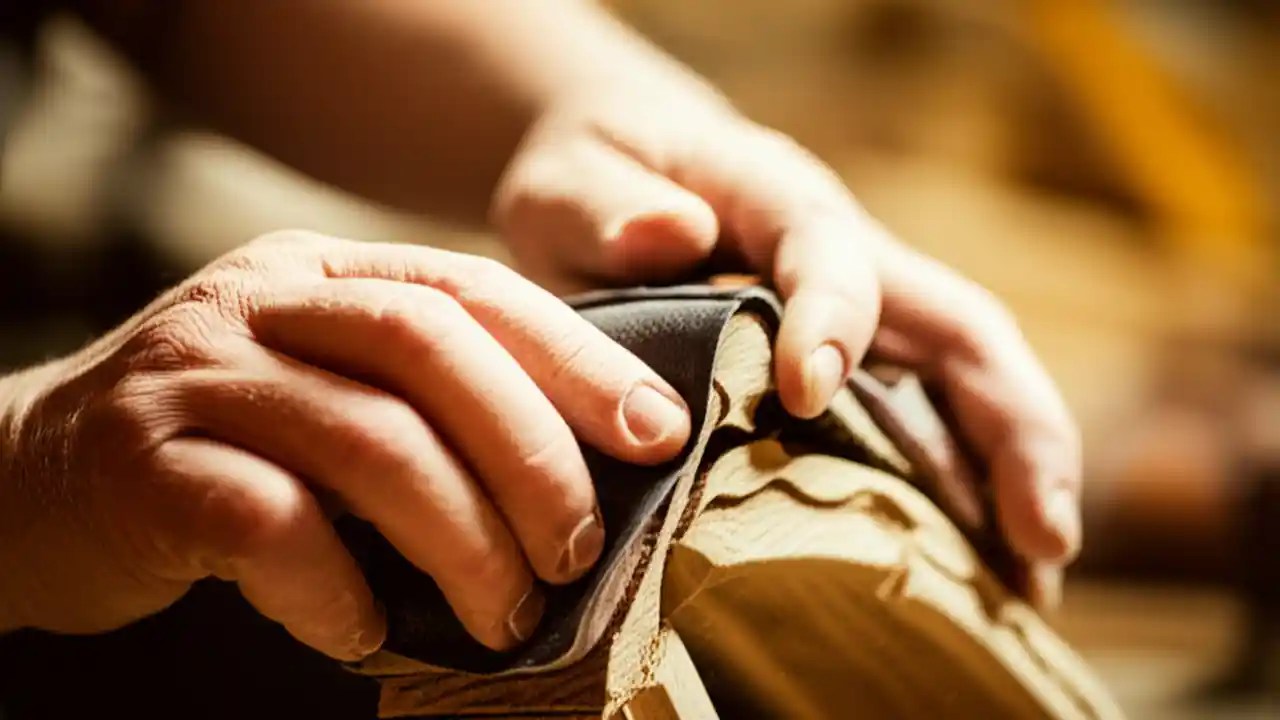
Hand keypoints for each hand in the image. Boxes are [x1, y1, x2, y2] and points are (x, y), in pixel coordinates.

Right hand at [0, 232, 690, 657]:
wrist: (37, 479)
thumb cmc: (230, 446)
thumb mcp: (330, 389)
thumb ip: (429, 399)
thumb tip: (590, 464)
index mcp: (327, 270)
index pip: (473, 291)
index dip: (577, 360)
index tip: (656, 432)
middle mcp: (262, 299)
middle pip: (429, 347)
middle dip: (530, 454)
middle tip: (579, 552)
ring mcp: (198, 373)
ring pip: (367, 438)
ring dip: (460, 538)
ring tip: (503, 615)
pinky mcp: (142, 463)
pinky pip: (268, 524)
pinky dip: (338, 588)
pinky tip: (362, 630)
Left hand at [494, 84, 1079, 605]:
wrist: (620, 175)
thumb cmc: (594, 181)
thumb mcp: (569, 182)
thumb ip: (602, 209)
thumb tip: (666, 237)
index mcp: (774, 197)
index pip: (825, 247)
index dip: (830, 312)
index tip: (806, 391)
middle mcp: (845, 255)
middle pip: (959, 330)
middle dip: (1012, 427)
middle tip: (1043, 536)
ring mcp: (864, 315)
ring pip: (967, 388)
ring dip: (1011, 480)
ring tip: (1030, 589)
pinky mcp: (856, 367)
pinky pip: (927, 428)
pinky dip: (960, 499)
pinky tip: (974, 577)